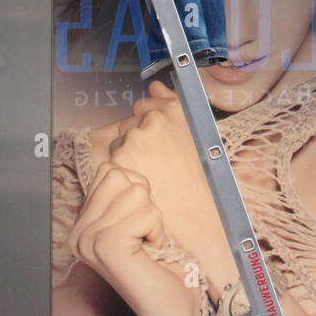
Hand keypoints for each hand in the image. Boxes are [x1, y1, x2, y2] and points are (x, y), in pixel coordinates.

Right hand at [67, 160, 198, 315]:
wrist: (169, 308)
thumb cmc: (159, 265)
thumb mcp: (136, 219)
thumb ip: (122, 194)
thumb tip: (117, 163)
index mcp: (82, 224)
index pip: (109, 170)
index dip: (136, 190)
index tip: (137, 225)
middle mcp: (79, 232)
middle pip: (121, 175)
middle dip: (145, 202)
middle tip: (143, 235)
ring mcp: (89, 240)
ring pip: (136, 192)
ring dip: (153, 218)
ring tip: (147, 245)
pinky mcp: (106, 246)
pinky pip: (146, 213)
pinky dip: (157, 230)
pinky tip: (150, 253)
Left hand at [110, 81, 234, 287]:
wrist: (199, 229)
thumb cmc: (205, 189)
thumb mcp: (199, 142)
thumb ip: (170, 109)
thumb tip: (154, 86)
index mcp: (177, 112)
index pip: (148, 103)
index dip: (150, 126)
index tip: (156, 143)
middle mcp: (153, 121)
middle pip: (130, 123)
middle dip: (137, 141)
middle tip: (155, 167)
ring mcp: (133, 141)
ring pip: (117, 144)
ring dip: (127, 159)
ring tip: (150, 182)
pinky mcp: (118, 164)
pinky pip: (111, 165)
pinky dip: (120, 178)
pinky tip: (138, 192)